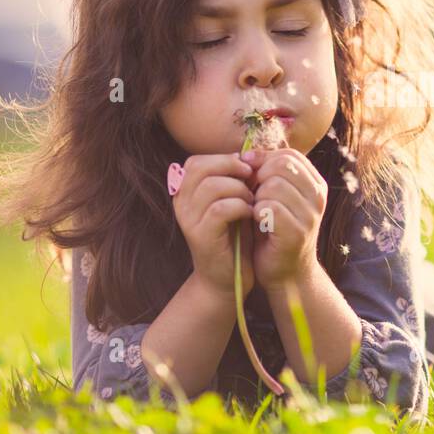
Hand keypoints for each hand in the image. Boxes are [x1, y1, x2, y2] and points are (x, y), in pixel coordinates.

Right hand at [168, 153, 255, 300]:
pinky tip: (251, 214)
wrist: (226, 279)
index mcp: (184, 192)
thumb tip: (250, 154)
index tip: (246, 171)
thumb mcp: (231, 201)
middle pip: (200, 167)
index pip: (196, 161)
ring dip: (240, 189)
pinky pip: (221, 208)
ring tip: (252, 201)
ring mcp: (188, 220)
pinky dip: (241, 207)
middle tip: (252, 181)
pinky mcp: (201, 236)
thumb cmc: (233, 236)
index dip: (224, 159)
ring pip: (212, 186)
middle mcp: (180, 203)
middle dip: (232, 168)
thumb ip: (233, 179)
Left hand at [242, 147, 328, 291]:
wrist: (286, 272)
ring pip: (274, 185)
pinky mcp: (297, 233)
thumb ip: (267, 174)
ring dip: (256, 196)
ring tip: (256, 211)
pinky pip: (269, 208)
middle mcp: (318, 197)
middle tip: (251, 195)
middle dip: (259, 177)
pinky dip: (256, 213)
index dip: (264, 159)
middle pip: (282, 165)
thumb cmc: (275, 230)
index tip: (249, 172)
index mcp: (316, 184)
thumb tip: (246, 154)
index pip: (289, 155)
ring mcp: (310, 215)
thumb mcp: (275, 197)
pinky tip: (257, 222)